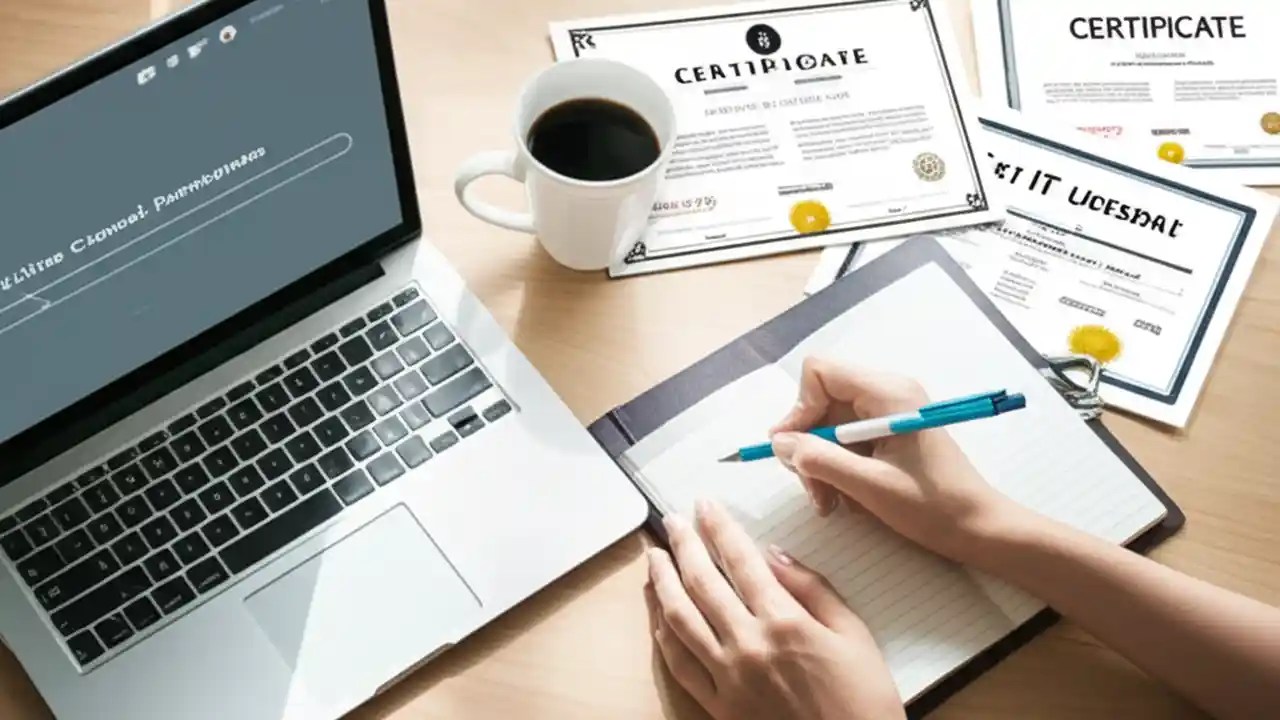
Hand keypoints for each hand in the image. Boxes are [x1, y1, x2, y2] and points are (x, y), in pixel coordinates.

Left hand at [645, 499, 903, 719]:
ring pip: (679, 619)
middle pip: (702, 582)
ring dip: (662, 583)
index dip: (719, 528)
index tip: (704, 505)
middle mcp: (749, 645)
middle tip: (671, 521)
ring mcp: (728, 678)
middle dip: (683, 545)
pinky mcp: (718, 706)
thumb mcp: (855, 636)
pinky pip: (679, 664)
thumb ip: (814, 590)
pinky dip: (664, 633)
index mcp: (785, 622)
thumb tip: (775, 556)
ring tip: (654, 559)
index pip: (741, 561)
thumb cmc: (865, 701)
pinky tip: (659, 615)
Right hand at [770, 358, 1035, 565]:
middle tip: (812, 488)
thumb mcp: (869, 486)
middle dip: (808, 445)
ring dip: (820, 464)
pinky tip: (844, 499)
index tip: (796, 450)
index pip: (819, 372)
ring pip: (828, 426)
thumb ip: (820, 461)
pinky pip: (846, 441)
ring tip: (828, 503)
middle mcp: (885, 393)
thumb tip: (779, 443)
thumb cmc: (932, 506)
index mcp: (887, 393)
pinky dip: (837, 468)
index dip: (799, 408)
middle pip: (820, 402)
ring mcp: (887, 412)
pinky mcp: (888, 433)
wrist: (978, 528)